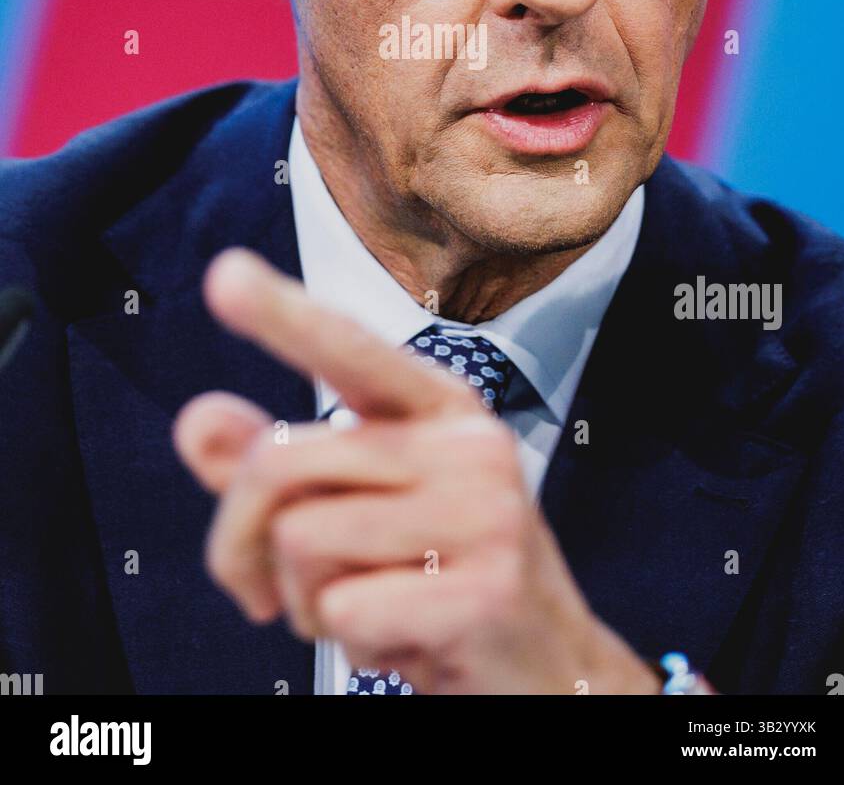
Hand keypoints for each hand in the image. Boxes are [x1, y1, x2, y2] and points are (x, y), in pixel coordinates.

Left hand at [173, 248, 659, 694]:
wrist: (547, 668)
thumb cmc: (440, 578)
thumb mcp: (358, 512)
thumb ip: (276, 468)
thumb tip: (197, 419)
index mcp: (438, 407)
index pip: (349, 349)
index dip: (283, 315)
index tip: (224, 274)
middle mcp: (467, 443)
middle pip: (281, 461)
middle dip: (240, 541)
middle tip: (257, 593)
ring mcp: (485, 513)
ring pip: (301, 538)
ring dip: (305, 600)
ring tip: (364, 608)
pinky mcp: (485, 590)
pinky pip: (344, 609)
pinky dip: (349, 640)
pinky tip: (402, 641)